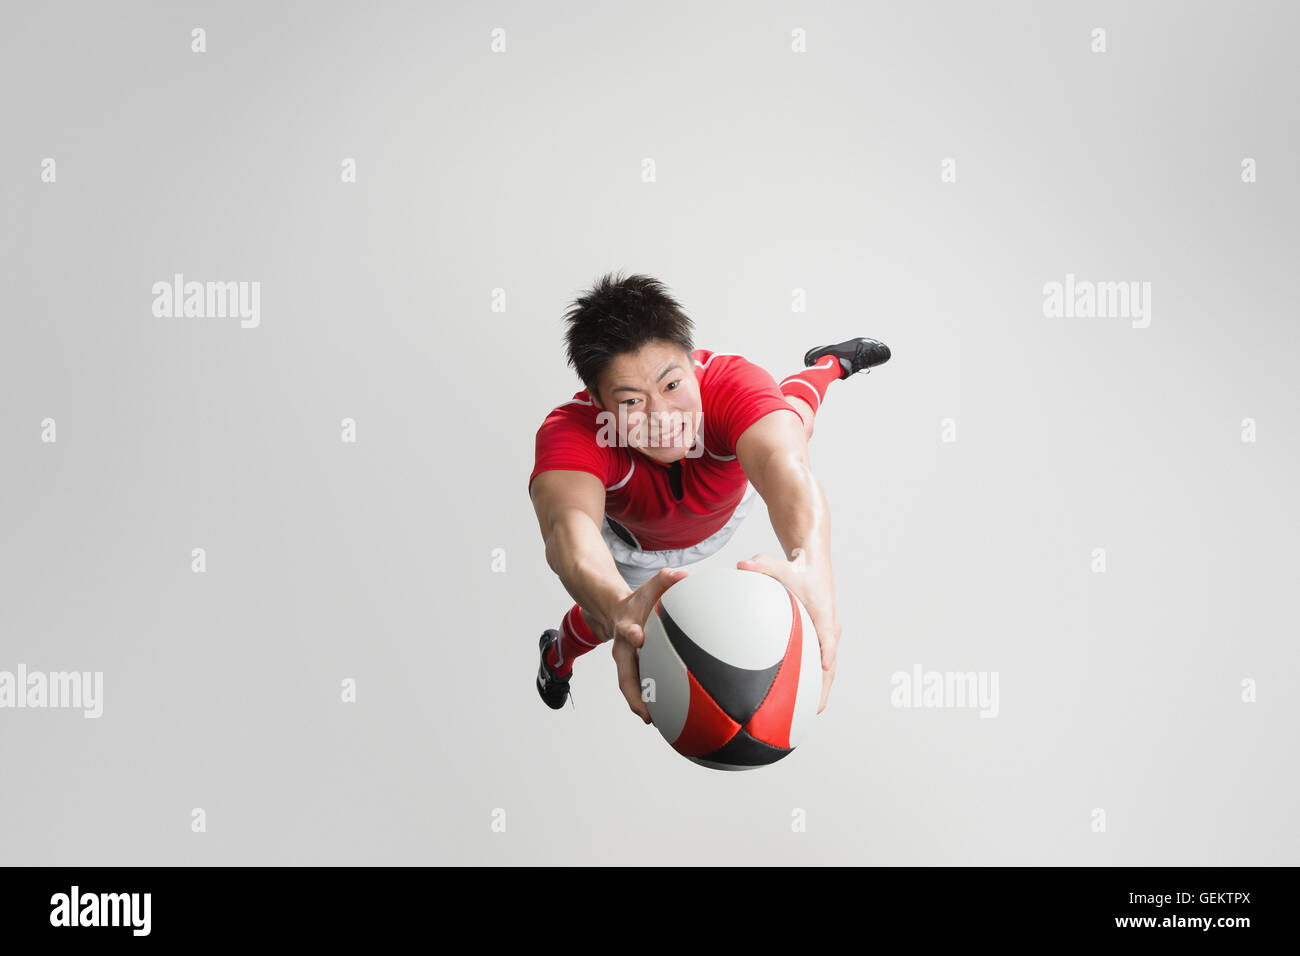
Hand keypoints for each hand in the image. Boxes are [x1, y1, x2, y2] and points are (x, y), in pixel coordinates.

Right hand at [609, 567, 689, 723]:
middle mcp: (624, 650)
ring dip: (641, 706)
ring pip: (630, 688)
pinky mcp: (635, 671)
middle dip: (633, 694)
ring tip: (656, 722)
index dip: (633, 634)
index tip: (640, 638)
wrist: (618, 612)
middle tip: (645, 712)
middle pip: (624, 675)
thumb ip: (666, 579)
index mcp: (627, 628)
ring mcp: (628, 663)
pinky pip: (640, 689)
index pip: (628, 631)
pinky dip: (648, 704)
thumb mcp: (651, 586)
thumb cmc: (640, 601)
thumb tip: (683, 575)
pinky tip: (663, 717)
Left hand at [736, 549, 839, 713]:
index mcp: (822, 611)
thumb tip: (740, 565)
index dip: (827, 652)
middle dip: (824, 685)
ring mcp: (826, 632)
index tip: (824, 669)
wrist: (812, 562)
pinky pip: (819, 661)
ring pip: (827, 665)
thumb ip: (760, 565)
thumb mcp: (777, 564)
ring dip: (820, 687)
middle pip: (830, 660)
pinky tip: (801, 697)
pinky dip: (814, 678)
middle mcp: (828, 625)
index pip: (827, 634)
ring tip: (810, 712)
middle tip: (815, 709)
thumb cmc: (796, 567)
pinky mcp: (820, 636)